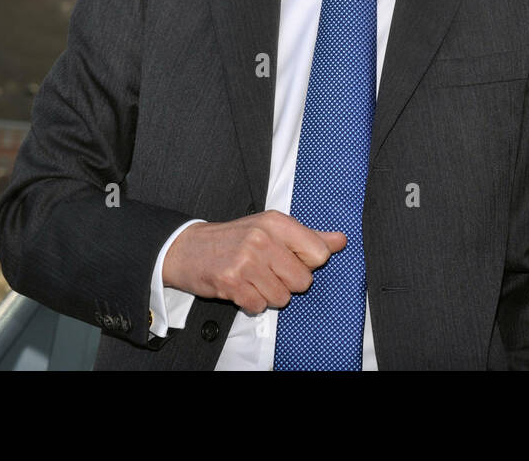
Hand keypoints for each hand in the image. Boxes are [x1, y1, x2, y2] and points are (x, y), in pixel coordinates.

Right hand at [162, 210, 345, 314]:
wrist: (188, 248)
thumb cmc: (234, 239)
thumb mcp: (272, 228)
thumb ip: (308, 236)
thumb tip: (341, 240)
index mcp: (277, 222)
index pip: (320, 254)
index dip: (308, 263)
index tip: (291, 259)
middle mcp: (263, 239)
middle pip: (303, 281)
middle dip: (288, 282)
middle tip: (268, 271)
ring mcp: (246, 261)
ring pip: (283, 297)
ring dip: (269, 294)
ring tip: (253, 279)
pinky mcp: (231, 283)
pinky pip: (260, 306)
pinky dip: (252, 302)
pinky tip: (241, 287)